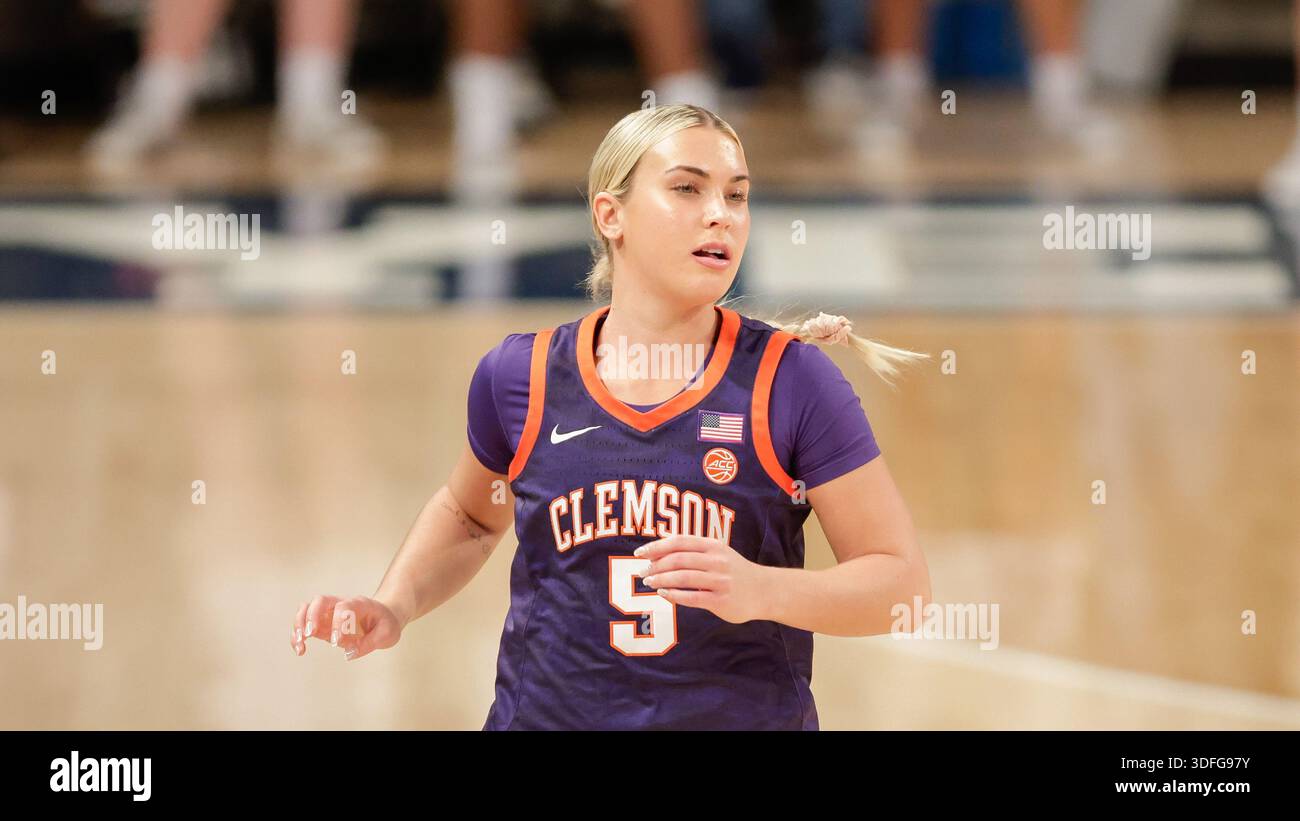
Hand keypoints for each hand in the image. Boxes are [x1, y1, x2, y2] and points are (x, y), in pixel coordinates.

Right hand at [290, 594, 401, 660]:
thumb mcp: (388, 634)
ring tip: (300, 643)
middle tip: (310, 634)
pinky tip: (300, 649)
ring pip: (306, 608)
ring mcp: (329, 613)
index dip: (337, 622)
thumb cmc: (386, 624)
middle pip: (320, 600)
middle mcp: (341, 604)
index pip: (343, 607)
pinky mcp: (322, 624)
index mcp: (359, 604)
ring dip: (299, 624)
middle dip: (312, 616)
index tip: (336, 641)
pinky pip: (304, 624)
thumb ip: (370, 642)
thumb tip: (349, 653)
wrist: (383, 618)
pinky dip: (297, 635)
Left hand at [635, 534, 772, 624]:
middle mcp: (717, 561)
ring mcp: (720, 581)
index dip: (657, 546)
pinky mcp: (721, 600)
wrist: (764, 591)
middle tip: (641, 572)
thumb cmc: (733, 571)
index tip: (640, 553)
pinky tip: (663, 593)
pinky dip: (674, 594)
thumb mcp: (718, 553)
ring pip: (682, 577)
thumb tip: (658, 552)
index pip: (679, 541)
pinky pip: (692, 597)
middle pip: (678, 559)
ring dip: (660, 579)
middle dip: (655, 565)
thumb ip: (693, 551)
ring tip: (648, 582)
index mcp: (713, 546)